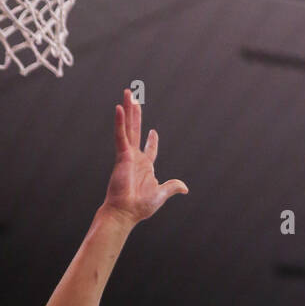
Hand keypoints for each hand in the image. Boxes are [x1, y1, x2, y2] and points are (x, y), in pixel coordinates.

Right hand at [102, 89, 188, 224]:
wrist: (126, 212)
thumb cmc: (140, 206)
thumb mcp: (161, 195)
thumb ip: (171, 187)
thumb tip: (184, 187)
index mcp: (145, 167)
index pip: (150, 149)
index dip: (152, 140)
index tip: (153, 131)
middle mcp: (135, 158)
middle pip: (136, 130)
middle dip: (136, 114)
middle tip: (133, 97)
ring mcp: (127, 155)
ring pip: (128, 127)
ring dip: (128, 110)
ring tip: (128, 92)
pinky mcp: (121, 156)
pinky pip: (121, 136)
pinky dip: (120, 122)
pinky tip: (120, 108)